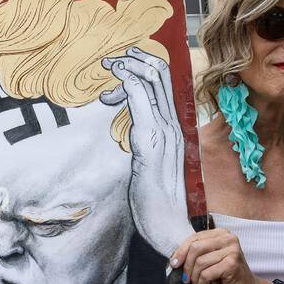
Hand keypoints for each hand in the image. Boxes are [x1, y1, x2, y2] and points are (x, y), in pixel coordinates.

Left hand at [99, 46, 192, 259]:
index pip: (165, 84)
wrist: (167, 225)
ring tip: (109, 66)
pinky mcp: (152, 144)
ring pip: (153, 83)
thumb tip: (134, 124)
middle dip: (135, 58)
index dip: (145, 65)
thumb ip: (146, 138)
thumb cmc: (155, 197)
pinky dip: (130, 85)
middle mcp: (173, 125)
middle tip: (112, 58)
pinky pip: (143, 105)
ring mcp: (165, 133)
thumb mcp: (150, 160)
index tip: (122, 62)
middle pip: (161, 76)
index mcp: (173, 127)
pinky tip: (118, 78)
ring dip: (129, 67)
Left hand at [169, 228, 266, 283]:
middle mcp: (228, 238)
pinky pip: (207, 274)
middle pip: (195, 248)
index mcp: (220, 233)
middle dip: (186, 265)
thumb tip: (174, 258)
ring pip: (200, 262)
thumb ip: (197, 253)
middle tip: (185, 279)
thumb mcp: (211, 259)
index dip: (180, 251)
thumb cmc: (226, 274)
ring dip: (194, 278)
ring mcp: (232, 250)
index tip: (174, 263)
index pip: (194, 238)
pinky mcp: (232, 263)